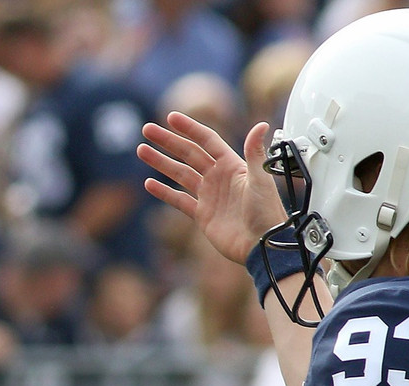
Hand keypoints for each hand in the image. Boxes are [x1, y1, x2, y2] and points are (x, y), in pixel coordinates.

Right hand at [138, 114, 286, 265]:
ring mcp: (208, 195)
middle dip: (168, 141)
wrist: (262, 245)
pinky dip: (164, 192)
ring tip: (142, 150)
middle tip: (148, 130)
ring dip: (161, 162)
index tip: (171, 118)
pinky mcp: (202, 214)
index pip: (206, 140)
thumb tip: (261, 124)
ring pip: (180, 174)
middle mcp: (218, 177)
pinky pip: (179, 200)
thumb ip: (254, 152)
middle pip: (188, 154)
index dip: (189, 128)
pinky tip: (149, 184)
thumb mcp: (260, 179)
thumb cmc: (266, 212)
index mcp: (231, 165)